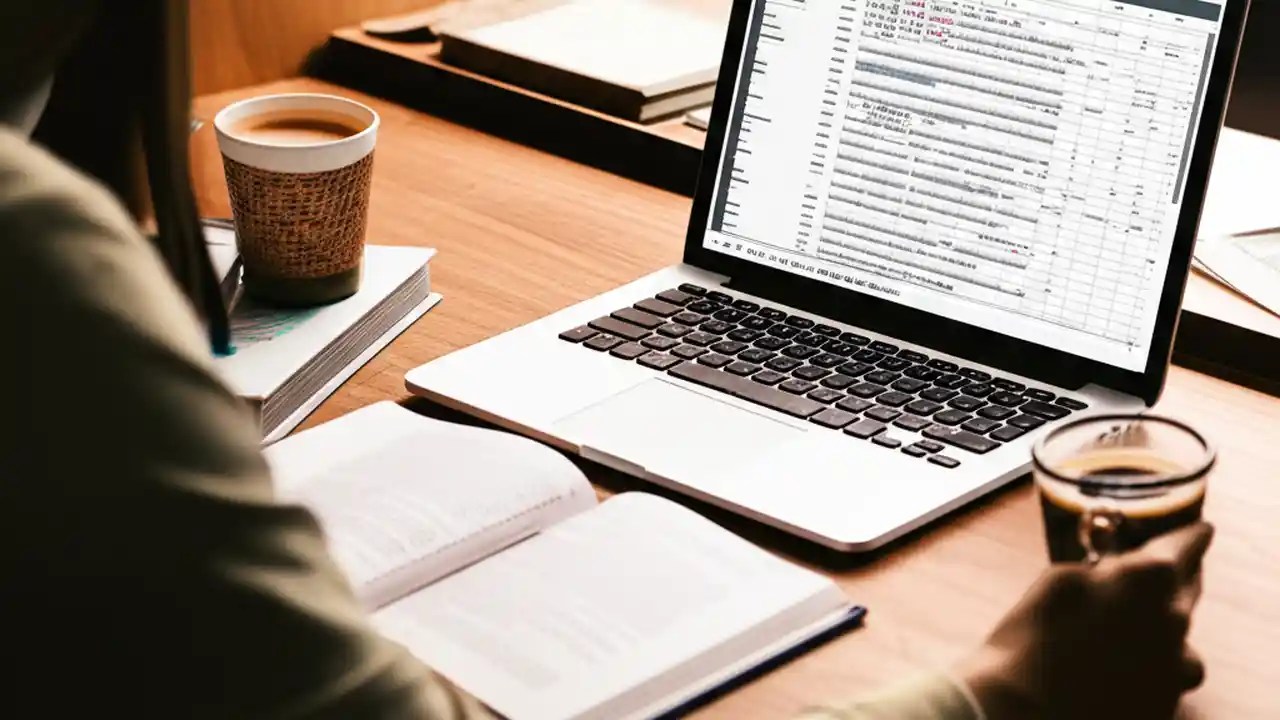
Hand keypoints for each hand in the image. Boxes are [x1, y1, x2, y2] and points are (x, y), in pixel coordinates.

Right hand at [957, 522, 1213, 719]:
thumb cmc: (1032, 640)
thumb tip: (1112, 571)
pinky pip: (1168, 676)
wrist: (1026, 713)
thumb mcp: (1058, 582)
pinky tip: (1120, 668)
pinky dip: (1151, 667)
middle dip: (1174, 579)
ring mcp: (1174, 668)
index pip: (1184, 545)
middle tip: (1158, 574)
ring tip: (1127, 631)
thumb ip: (1099, 570)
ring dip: (1161, 628)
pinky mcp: (1165, 702)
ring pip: (1179, 639)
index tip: (1198, 530)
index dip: (1188, 536)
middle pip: (1186, 590)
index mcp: (1148, 579)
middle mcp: (1174, 621)